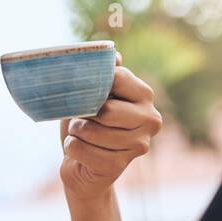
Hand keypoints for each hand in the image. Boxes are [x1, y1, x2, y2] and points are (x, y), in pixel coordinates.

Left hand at [59, 50, 162, 201]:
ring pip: (90, 131)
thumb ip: (102, 73)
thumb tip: (114, 55)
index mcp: (144, 95)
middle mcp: (151, 119)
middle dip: (82, 114)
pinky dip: (70, 147)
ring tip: (79, 133)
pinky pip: (80, 149)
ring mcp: (140, 144)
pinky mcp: (120, 165)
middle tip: (81, 118)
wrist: (82, 165)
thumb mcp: (91, 94)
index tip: (87, 92)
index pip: (116, 78)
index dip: (92, 85)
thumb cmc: (86, 123)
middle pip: (106, 110)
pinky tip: (78, 149)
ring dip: (74, 131)